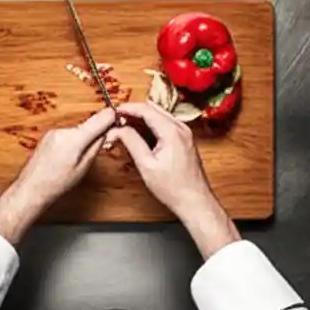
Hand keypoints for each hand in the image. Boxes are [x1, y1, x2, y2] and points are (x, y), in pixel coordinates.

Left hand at [0, 108, 114, 243]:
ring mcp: (54, 132)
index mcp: (74, 138)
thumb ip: (97, 146)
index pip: (100, 119)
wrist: (32, 187)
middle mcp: (63, 131)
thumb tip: (107, 132)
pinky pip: (67, 135)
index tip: (119, 118)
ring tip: (76, 159)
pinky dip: (71, 142)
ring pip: (77, 131)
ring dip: (82, 140)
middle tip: (101, 147)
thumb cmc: (56, 183)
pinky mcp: (49, 135)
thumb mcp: (84, 167)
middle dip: (95, 134)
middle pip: (88, 125)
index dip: (112, 117)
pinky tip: (66, 157)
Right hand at [108, 102, 240, 257]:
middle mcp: (181, 128)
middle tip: (117, 120)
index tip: (114, 111)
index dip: (127, 108)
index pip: (146, 109)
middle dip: (134, 112)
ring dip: (143, 118)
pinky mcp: (185, 140)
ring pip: (160, 115)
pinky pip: (166, 124)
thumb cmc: (173, 188)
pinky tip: (141, 134)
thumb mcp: (146, 165)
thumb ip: (131, 142)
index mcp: (172, 131)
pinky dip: (152, 124)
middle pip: (153, 109)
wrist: (195, 201)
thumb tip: (118, 129)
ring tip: (125, 127)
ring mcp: (185, 133)